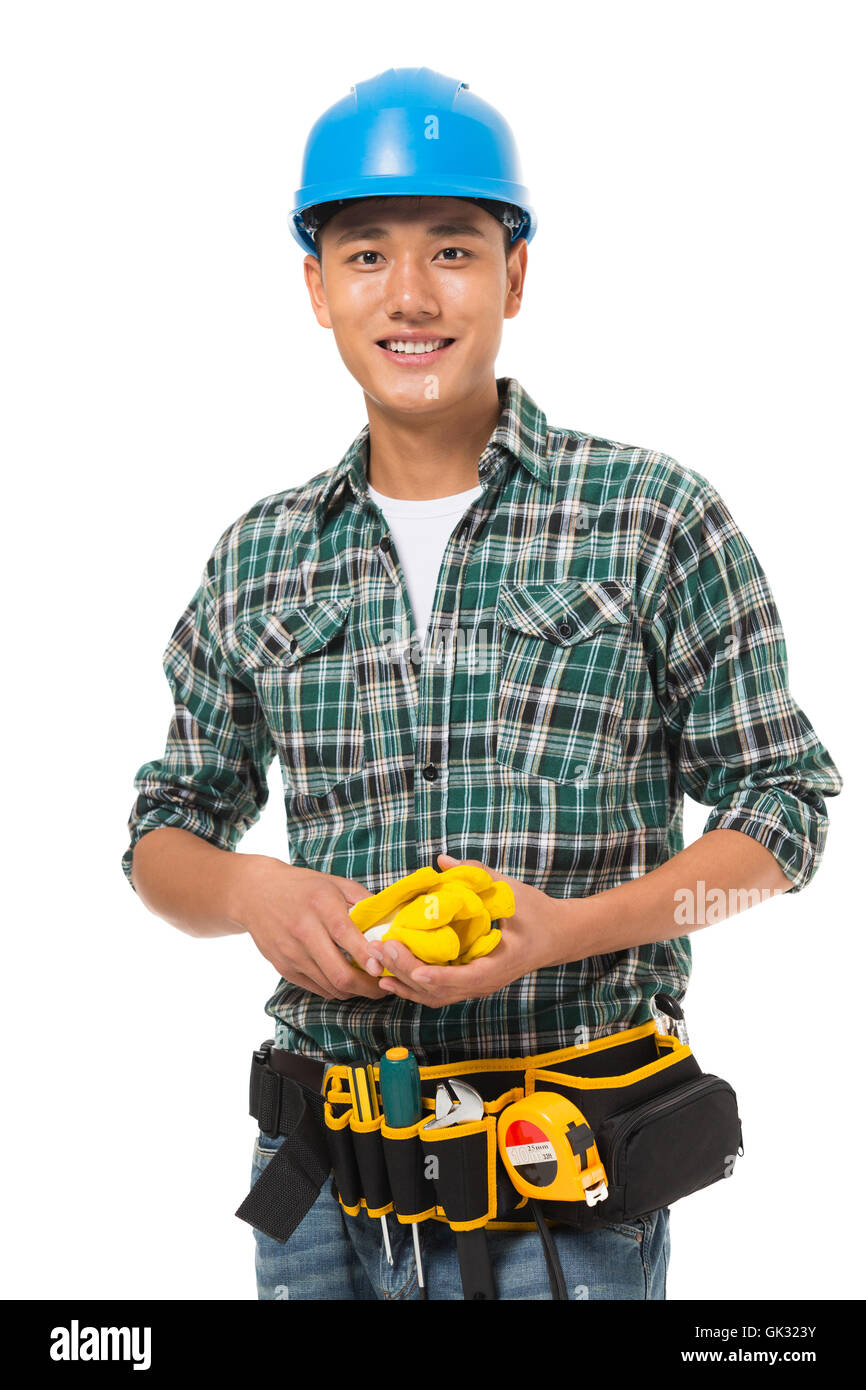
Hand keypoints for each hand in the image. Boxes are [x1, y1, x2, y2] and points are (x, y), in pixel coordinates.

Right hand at [231, 855, 385, 1000]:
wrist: (255, 893)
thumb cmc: (303, 887)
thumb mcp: (335, 884)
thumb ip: (364, 901)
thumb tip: (392, 922)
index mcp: (320, 905)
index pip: (346, 936)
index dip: (368, 956)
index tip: (385, 966)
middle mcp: (304, 931)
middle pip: (339, 973)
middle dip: (368, 986)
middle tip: (386, 984)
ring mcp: (291, 953)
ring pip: (330, 986)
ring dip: (355, 991)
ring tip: (371, 984)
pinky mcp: (283, 967)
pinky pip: (317, 988)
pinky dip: (336, 989)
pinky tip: (347, 981)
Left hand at [376, 852, 568, 1006]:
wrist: (558, 935)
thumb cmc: (537, 913)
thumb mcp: (511, 891)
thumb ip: (477, 873)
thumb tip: (442, 859)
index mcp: (499, 964)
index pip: (465, 979)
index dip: (437, 977)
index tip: (414, 969)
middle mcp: (484, 983)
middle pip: (440, 991)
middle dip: (407, 972)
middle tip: (382, 948)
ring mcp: (476, 987)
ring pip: (435, 997)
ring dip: (405, 983)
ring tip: (377, 966)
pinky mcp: (469, 984)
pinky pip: (437, 993)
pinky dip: (413, 986)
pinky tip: (391, 976)